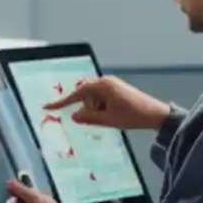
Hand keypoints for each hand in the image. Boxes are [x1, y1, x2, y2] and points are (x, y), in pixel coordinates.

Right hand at [44, 75, 169, 129]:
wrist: (155, 114)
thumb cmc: (133, 116)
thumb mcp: (108, 120)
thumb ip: (89, 118)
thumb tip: (74, 116)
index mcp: (102, 86)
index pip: (76, 93)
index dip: (61, 101)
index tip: (47, 106)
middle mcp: (105, 82)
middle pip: (84, 94)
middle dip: (86, 107)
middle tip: (100, 117)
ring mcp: (111, 84)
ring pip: (92, 97)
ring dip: (95, 108)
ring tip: (110, 117)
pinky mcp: (116, 89)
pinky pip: (100, 98)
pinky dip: (100, 107)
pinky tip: (111, 114)